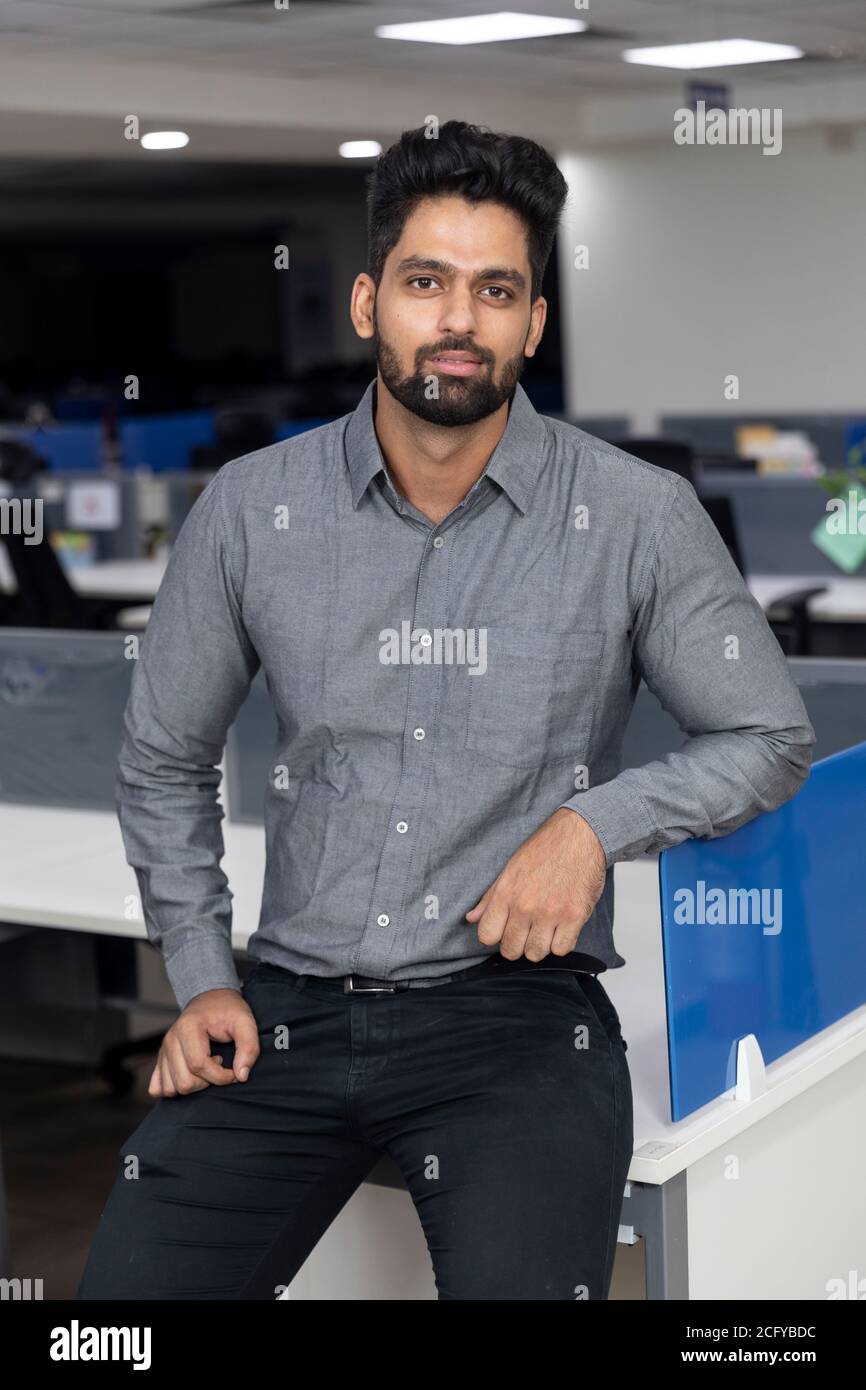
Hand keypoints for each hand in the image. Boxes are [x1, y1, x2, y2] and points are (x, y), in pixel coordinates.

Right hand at [148, 987, 259, 1097]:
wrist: (212, 999)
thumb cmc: (228, 1010)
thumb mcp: (246, 1023)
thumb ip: (249, 1048)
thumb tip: (242, 1076)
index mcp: (188, 1028)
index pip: (199, 1066)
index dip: (220, 1076)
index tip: (234, 1072)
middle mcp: (170, 1040)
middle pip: (184, 1082)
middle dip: (207, 1082)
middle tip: (218, 1063)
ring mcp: (163, 1050)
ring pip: (171, 1088)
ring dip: (192, 1085)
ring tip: (205, 1066)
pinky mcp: (160, 1059)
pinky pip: (158, 1088)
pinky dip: (174, 1088)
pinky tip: (190, 1075)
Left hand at [465, 808, 606, 960]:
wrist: (580, 835)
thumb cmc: (545, 849)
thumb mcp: (511, 869)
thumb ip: (490, 898)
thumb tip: (472, 918)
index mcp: (506, 893)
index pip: (487, 936)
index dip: (495, 936)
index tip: (504, 930)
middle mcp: (526, 906)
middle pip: (511, 950)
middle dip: (517, 944)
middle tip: (526, 931)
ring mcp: (551, 913)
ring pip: (536, 954)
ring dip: (539, 945)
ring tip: (544, 928)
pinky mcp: (575, 917)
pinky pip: (562, 949)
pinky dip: (561, 943)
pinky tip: (561, 928)